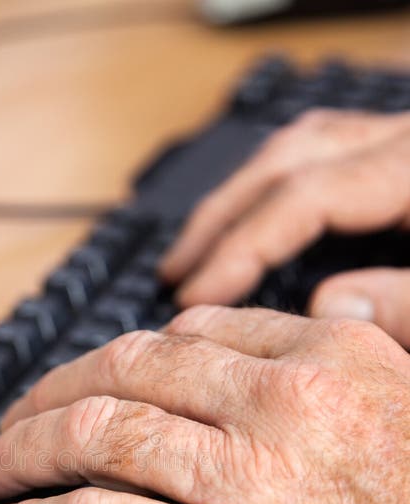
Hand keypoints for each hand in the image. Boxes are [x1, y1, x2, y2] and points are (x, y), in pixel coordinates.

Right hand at [160, 109, 409, 345]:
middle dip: (219, 217)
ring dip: (240, 195)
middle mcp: (400, 141)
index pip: (301, 197)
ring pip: (299, 148)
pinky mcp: (402, 158)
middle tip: (172, 270)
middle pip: (285, 159)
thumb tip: (328, 306)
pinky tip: (258, 218)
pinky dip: (276, 187)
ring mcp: (399, 143)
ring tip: (200, 245)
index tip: (194, 297)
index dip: (239, 248)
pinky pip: (323, 155)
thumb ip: (404, 302)